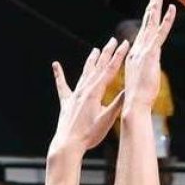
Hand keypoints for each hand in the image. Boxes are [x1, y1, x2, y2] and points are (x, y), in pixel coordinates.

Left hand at [50, 37, 129, 152]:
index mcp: (95, 92)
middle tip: (113, 40)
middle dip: (107, 53)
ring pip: (84, 73)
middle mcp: (84, 90)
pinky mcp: (66, 102)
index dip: (119, 56)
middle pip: (98, 67)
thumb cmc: (89, 134)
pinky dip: (59, 74)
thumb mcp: (107, 119)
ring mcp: (74, 95)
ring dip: (92, 60)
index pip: (109, 70)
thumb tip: (129, 90)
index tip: (125, 45)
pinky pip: (62, 85)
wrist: (68, 144)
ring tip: (96, 50)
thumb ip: (117, 103)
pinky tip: (55, 65)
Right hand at [123, 0, 177, 114]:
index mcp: (135, 56)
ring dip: (155, 9)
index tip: (150, 12)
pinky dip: (166, 20)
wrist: (134, 103)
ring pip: (150, 25)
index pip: (142, 35)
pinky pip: (160, 33)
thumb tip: (149, 74)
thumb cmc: (138, 99)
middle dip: (150, 10)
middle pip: (145, 26)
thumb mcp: (143, 83)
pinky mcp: (151, 53)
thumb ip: (145, 74)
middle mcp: (137, 50)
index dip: (146, 23)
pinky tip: (171, 9)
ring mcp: (143, 50)